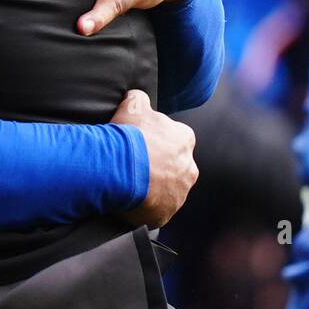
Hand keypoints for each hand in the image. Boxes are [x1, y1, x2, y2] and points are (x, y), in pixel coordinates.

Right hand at [112, 89, 197, 226]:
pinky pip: (156, 211)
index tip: (141, 146)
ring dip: (152, 190)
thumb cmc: (128, 136)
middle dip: (158, 169)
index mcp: (184, 139)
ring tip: (129, 186)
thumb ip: (138, 99)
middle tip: (134, 168)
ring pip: (167, 191)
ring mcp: (179, 193)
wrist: (120, 168)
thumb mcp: (132, 106)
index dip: (157, 142)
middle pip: (174, 168)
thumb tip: (136, 95)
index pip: (176, 140)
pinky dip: (144, 208)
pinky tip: (129, 201)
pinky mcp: (166, 213)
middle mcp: (189, 168)